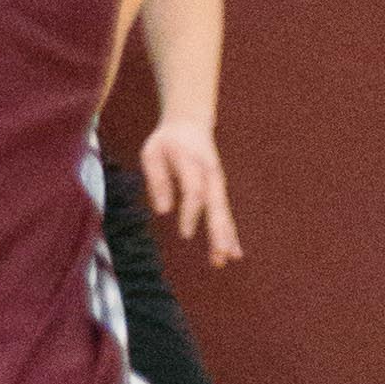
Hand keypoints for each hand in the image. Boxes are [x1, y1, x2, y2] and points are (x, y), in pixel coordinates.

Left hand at [142, 115, 243, 265]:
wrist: (190, 123)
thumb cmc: (167, 141)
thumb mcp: (152, 153)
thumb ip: (157, 180)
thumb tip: (163, 212)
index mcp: (192, 162)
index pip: (194, 191)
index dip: (191, 213)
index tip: (186, 235)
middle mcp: (210, 174)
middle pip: (216, 205)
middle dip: (219, 231)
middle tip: (220, 254)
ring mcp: (218, 183)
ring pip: (223, 212)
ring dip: (226, 237)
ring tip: (226, 260)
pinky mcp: (219, 191)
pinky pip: (225, 214)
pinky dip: (229, 234)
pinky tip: (232, 253)